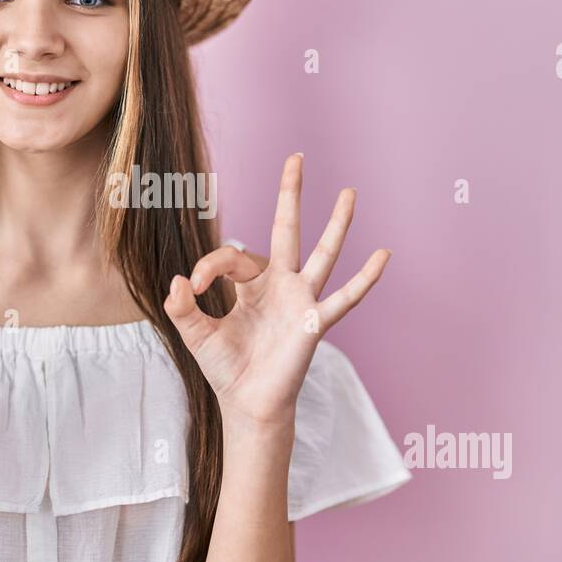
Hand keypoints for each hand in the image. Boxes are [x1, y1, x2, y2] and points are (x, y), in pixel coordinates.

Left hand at [163, 152, 391, 431]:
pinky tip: (384, 254)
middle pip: (286, 229)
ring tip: (350, 192)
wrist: (247, 404)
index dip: (207, 267)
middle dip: (290, 194)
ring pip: (322, 253)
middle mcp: (279, 284)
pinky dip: (364, 278)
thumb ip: (182, 308)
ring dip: (336, 223)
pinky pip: (345, 298)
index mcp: (250, 284)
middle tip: (296, 157)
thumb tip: (178, 281)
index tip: (190, 289)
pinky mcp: (314, 321)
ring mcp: (301, 299)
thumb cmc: (226, 368)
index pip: (231, 256)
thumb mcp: (195, 334)